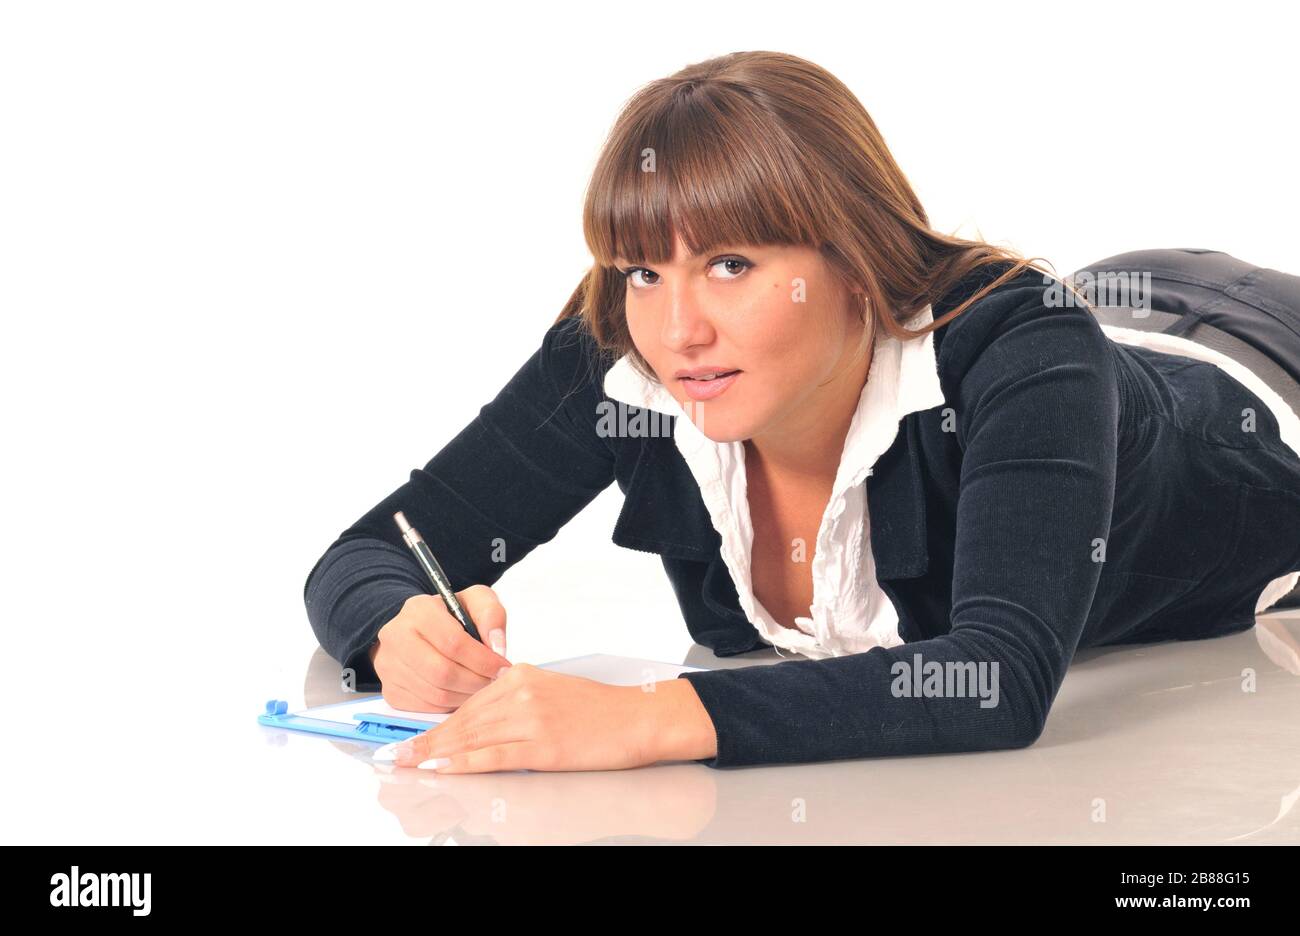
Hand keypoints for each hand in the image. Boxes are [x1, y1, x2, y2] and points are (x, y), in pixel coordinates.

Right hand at [370, 586, 511, 712]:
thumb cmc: (452, 617)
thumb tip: (497, 647)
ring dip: (466, 696)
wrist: (420, 630)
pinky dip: (451, 705)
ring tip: (481, 686)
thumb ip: (491, 615)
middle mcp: (396, 636)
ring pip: (436, 694)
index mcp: (419, 610)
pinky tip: (462, 692)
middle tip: (494, 681)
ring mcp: (389, 666)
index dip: (483, 660)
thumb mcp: (475, 601)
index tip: (502, 667)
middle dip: (476, 682)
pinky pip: (426, 707)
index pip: (453, 642)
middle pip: (443, 672)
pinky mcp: (390, 690)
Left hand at [389, 663, 717, 771]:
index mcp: (521, 675)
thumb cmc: (599, 709)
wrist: (637, 718)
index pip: (469, 702)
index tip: (415, 737)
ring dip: (437, 753)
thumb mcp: (551, 691)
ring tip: (412, 764)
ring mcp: (531, 719)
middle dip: (428, 740)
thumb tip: (484, 720)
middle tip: (399, 754)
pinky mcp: (542, 746)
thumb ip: (516, 700)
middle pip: (464, 721)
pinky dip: (463, 763)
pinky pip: (493, 756)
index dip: (437, 723)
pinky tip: (444, 768)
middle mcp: (522, 692)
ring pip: (472, 738)